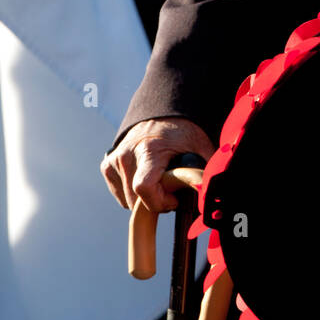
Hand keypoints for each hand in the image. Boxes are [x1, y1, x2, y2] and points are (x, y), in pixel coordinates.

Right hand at [100, 118, 214, 212]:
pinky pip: (121, 194)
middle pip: (136, 199)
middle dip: (157, 203)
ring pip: (128, 201)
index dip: (160, 202)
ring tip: (162, 184)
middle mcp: (126, 155)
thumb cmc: (182, 133)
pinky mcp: (108, 165)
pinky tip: (148, 181)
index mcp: (149, 150)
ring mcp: (114, 160)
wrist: (161, 116)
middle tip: (173, 192)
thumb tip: (211, 192)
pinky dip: (134, 195)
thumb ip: (206, 170)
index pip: (144, 188)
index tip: (175, 199)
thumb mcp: (200, 147)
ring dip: (146, 200)